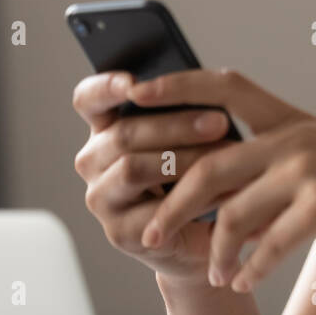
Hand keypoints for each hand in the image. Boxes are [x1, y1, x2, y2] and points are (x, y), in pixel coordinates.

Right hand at [71, 70, 237, 282]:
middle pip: (123, 134)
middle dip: (175, 125)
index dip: (106, 87)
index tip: (134, 83)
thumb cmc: (195, 170)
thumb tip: (205, 87)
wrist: (205, 230)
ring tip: (226, 154)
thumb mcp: (188, 136)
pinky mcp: (119, 231)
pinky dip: (192, 198)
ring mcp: (101, 197)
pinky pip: (152, 210)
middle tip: (220, 122)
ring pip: (133, 169)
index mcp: (105, 127)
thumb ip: (183, 110)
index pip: (88, 100)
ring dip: (184, 159)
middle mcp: (94, 160)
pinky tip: (221, 192)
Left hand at [127, 68, 315, 292]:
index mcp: (291, 119)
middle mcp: (297, 135)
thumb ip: (267, 166)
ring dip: (216, 250)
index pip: (224, 86)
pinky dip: (250, 268)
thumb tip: (202, 182)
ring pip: (235, 211)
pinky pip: (268, 242)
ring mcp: (313, 167)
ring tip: (213, 273)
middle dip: (173, 202)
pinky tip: (242, 281)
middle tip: (149, 232)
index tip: (135, 95)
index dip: (176, 85)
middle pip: (212, 162)